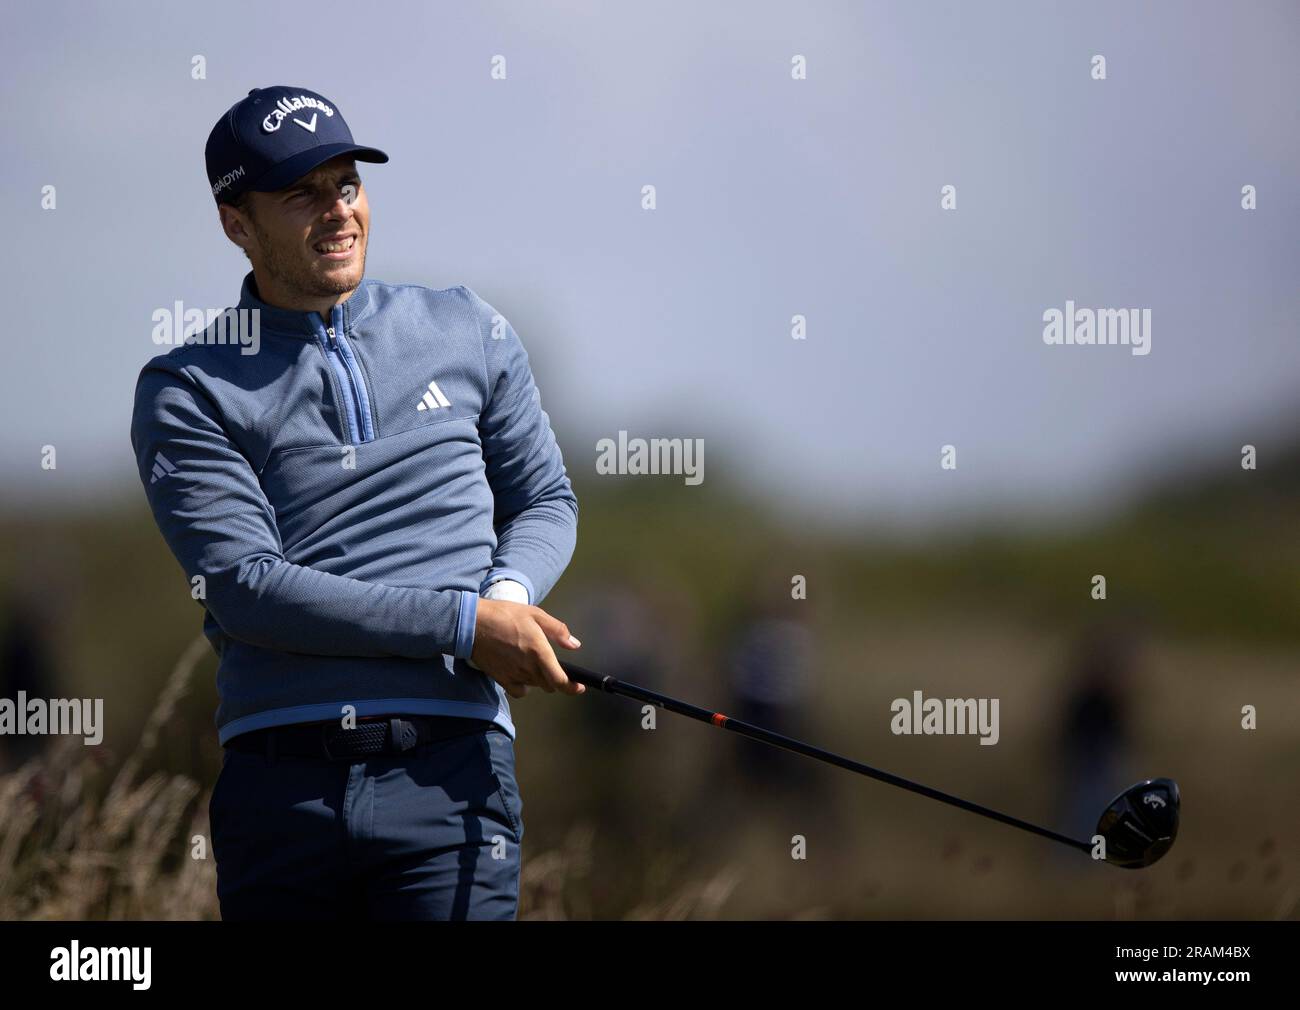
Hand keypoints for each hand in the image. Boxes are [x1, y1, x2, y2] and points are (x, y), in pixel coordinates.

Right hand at [469, 598, 584, 699]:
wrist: (472, 624)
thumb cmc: (504, 615)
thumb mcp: (535, 614)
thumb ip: (558, 631)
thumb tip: (574, 644)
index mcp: (539, 652)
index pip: (560, 681)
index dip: (572, 688)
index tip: (578, 687)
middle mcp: (528, 668)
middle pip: (549, 685)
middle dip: (555, 678)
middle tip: (551, 663)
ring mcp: (514, 675)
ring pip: (535, 686)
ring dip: (540, 679)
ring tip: (533, 661)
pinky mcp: (501, 679)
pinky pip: (519, 691)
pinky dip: (524, 686)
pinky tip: (522, 673)